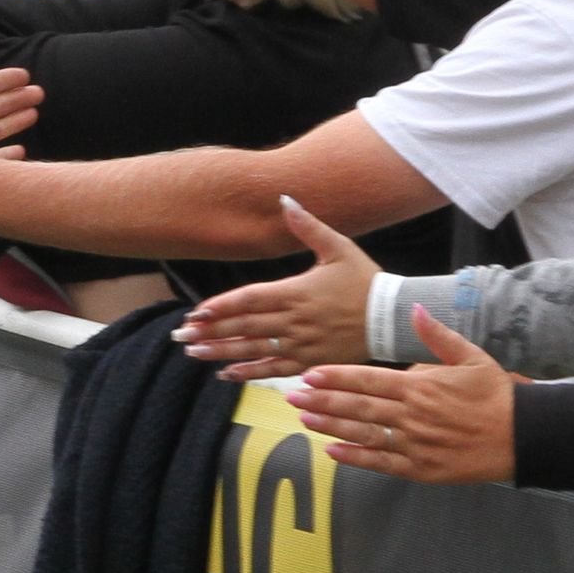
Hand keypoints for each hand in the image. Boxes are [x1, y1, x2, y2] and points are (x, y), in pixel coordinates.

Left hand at [179, 197, 376, 378]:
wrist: (393, 317)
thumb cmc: (364, 280)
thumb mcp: (339, 247)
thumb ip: (308, 226)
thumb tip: (285, 198)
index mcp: (297, 291)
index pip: (250, 299)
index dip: (221, 307)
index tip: (196, 312)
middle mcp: (295, 320)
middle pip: (245, 326)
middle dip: (211, 331)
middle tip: (181, 335)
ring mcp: (302, 343)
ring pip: (254, 350)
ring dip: (221, 352)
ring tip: (193, 352)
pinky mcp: (310, 361)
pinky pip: (274, 368)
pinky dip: (250, 372)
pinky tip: (226, 373)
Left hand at [288, 310, 516, 484]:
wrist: (522, 436)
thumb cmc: (494, 394)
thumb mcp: (470, 356)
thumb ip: (436, 336)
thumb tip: (414, 310)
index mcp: (420, 386)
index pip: (368, 379)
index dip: (335, 377)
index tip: (310, 374)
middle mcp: (412, 415)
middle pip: (358, 406)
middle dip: (322, 400)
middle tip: (292, 396)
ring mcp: (414, 444)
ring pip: (363, 434)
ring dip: (331, 426)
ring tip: (304, 418)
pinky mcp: (420, 469)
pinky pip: (381, 463)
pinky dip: (355, 457)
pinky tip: (333, 451)